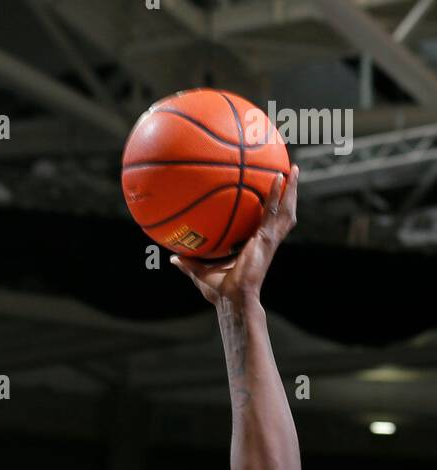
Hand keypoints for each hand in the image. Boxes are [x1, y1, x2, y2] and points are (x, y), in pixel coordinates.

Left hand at [170, 164, 297, 307]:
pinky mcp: (267, 240)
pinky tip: (279, 178)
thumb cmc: (220, 292)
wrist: (233, 300)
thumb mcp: (201, 273)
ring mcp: (268, 240)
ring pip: (285, 210)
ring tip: (294, 168)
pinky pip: (274, 213)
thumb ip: (189, 263)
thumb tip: (173, 258)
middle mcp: (264, 240)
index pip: (264, 222)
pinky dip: (278, 195)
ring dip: (291, 190)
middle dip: (288, 193)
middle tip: (290, 172)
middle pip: (281, 212)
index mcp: (253, 246)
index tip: (269, 193)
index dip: (270, 208)